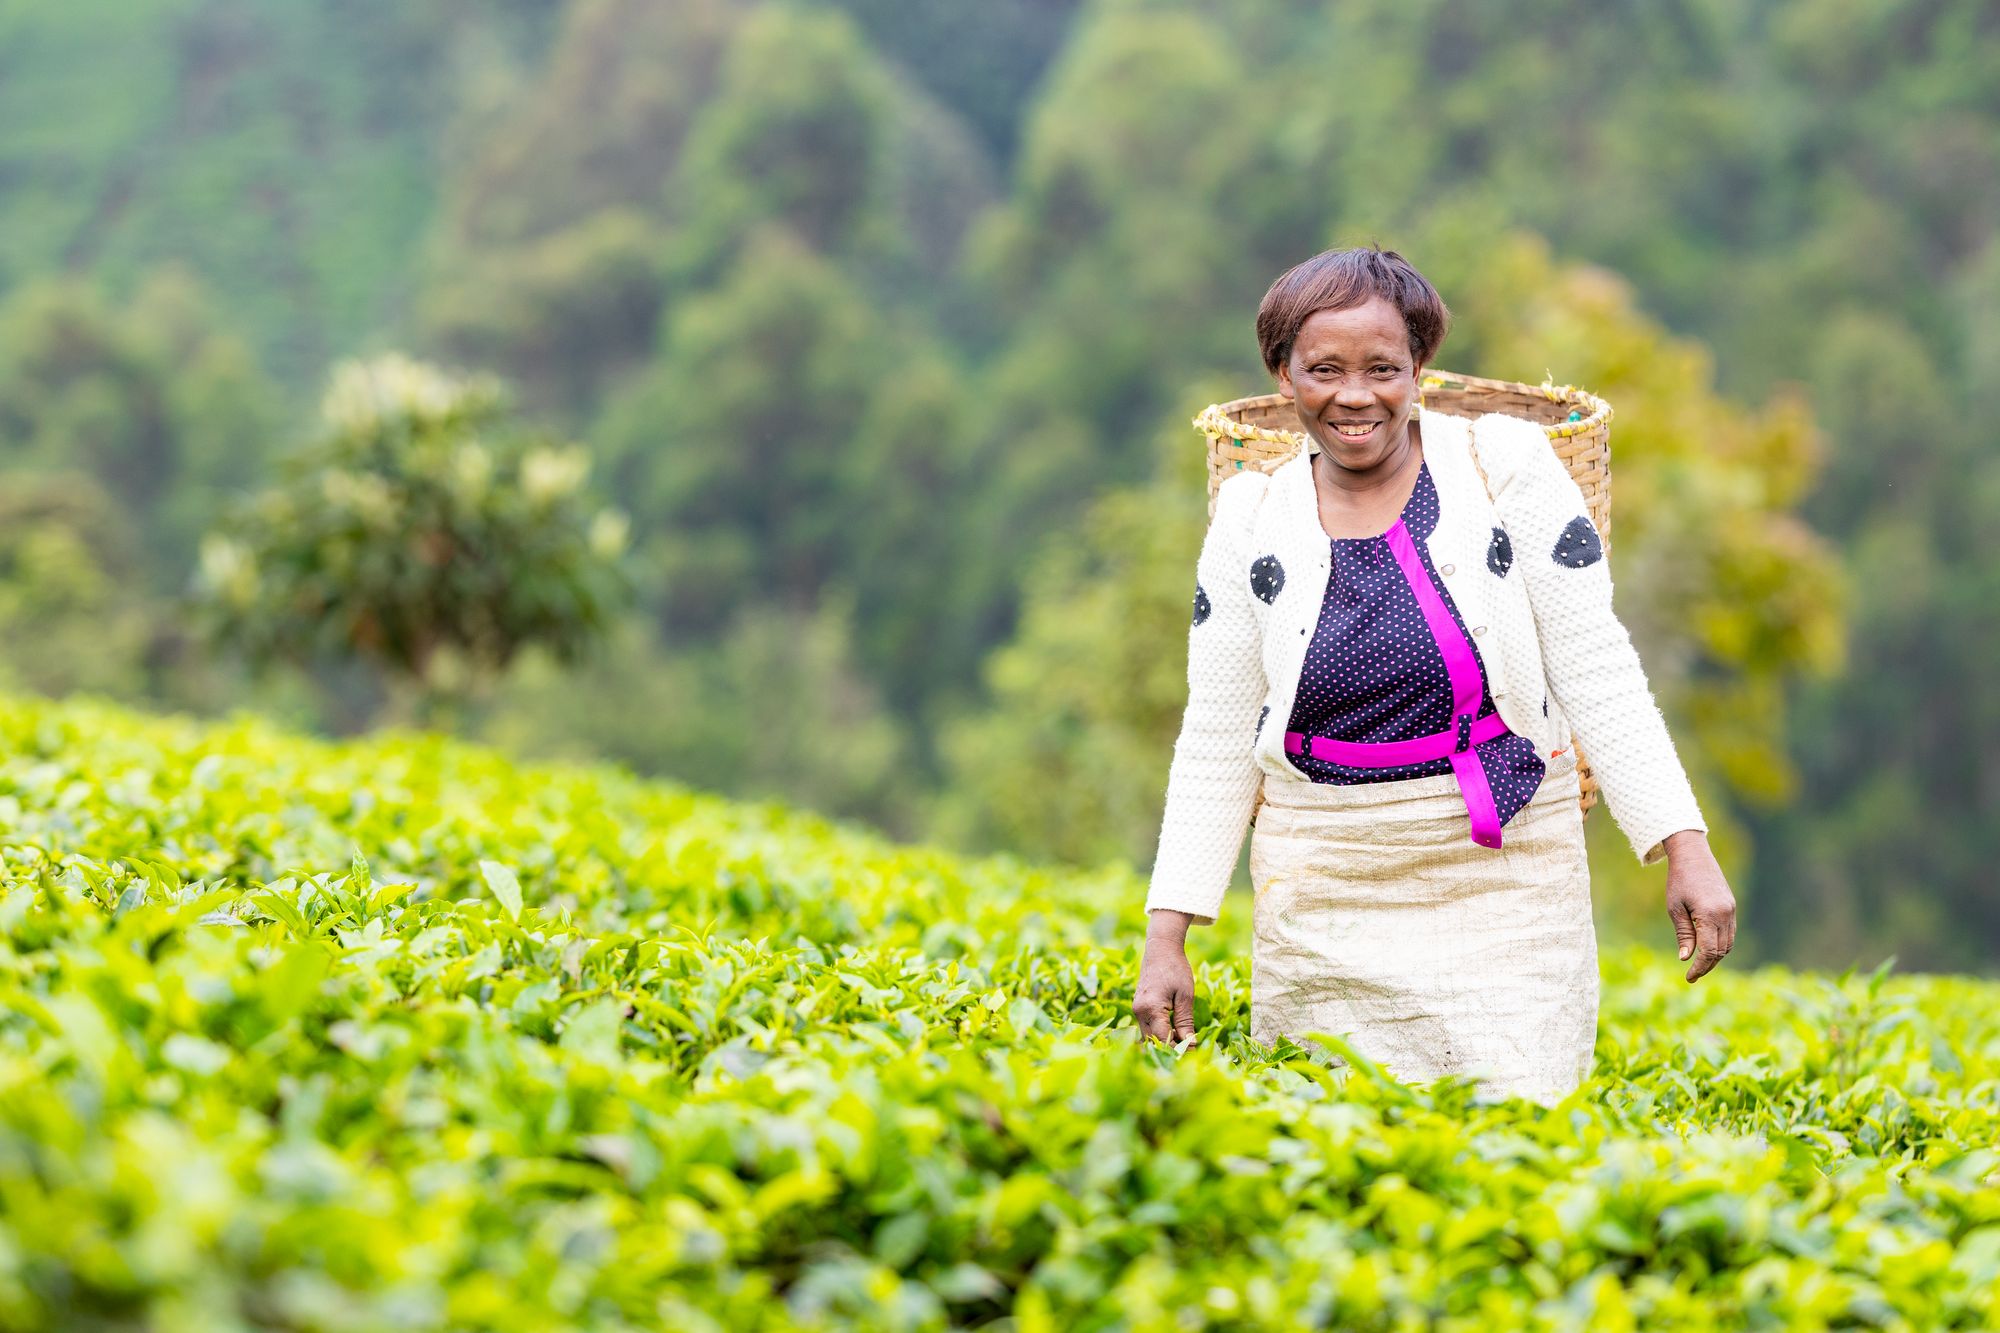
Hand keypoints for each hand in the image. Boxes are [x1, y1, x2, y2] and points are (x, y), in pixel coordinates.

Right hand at [1133, 910, 1198, 1044]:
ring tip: (1184, 1043)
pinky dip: (1160, 1033)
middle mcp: (1139, 1012)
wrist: (1161, 949)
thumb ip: (1185, 1021)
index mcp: (1150, 1008)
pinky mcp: (1139, 1008)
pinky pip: (1148, 1028)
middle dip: (1170, 1049)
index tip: (1194, 1053)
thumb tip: (1189, 1044)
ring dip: (1165, 1042)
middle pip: (1153, 1041)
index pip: (1163, 1039)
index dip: (1178, 1049)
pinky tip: (1175, 1032)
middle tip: (1190, 1052)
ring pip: (1149, 1036)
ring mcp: (1137, 1010)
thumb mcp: (1185, 995)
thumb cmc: (1175, 969)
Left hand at [1662, 830, 1735, 982]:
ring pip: (1728, 944)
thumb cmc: (1679, 880)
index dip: (1700, 967)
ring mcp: (1731, 911)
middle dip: (1707, 965)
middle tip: (1692, 975)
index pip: (1710, 951)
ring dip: (1715, 957)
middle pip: (1721, 951)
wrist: (1693, 855)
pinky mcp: (1731, 907)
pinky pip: (1729, 933)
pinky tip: (1706, 949)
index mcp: (1710, 914)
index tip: (1689, 977)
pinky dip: (1720, 944)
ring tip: (1698, 965)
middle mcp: (1726, 914)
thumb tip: (1686, 959)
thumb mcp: (1675, 908)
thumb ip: (1683, 934)